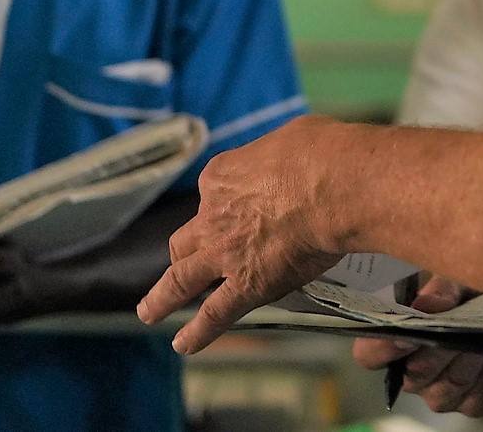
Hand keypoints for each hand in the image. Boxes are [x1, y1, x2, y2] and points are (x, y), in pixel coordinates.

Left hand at [136, 117, 347, 352]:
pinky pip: (215, 313)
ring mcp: (224, 252)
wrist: (333, 185)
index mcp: (222, 176)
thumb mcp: (292, 138)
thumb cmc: (321, 153)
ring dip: (163, 297)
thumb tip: (295, 157)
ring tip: (149, 312)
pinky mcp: (246, 284)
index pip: (215, 192)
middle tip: (179, 260)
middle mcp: (214, 215)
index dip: (226, 201)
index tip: (244, 205)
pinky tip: (184, 345)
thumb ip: (281, 155)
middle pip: (188, 237)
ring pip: (182, 278)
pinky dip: (198, 332)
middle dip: (183, 250)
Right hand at [351, 277, 482, 417]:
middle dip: (438, 351)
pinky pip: (477, 399)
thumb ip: (441, 291)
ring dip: (468, 360)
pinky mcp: (476, 402)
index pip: (370, 355)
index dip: (383, 348)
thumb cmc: (479, 289)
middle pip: (413, 376)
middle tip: (460, 327)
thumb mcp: (460, 279)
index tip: (408, 333)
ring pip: (445, 392)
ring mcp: (443, 392)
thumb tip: (425, 307)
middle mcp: (414, 371)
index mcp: (397, 340)